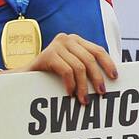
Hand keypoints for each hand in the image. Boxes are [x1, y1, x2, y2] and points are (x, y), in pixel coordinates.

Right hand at [0, 34, 117, 103]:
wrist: (23, 77)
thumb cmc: (51, 74)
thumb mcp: (71, 67)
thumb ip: (85, 67)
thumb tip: (109, 78)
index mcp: (76, 40)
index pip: (97, 49)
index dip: (108, 63)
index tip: (114, 77)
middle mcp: (67, 39)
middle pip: (90, 59)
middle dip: (97, 77)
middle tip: (101, 93)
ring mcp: (56, 45)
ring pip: (79, 67)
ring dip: (83, 86)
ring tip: (84, 100)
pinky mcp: (48, 54)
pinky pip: (66, 71)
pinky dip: (70, 84)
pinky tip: (70, 94)